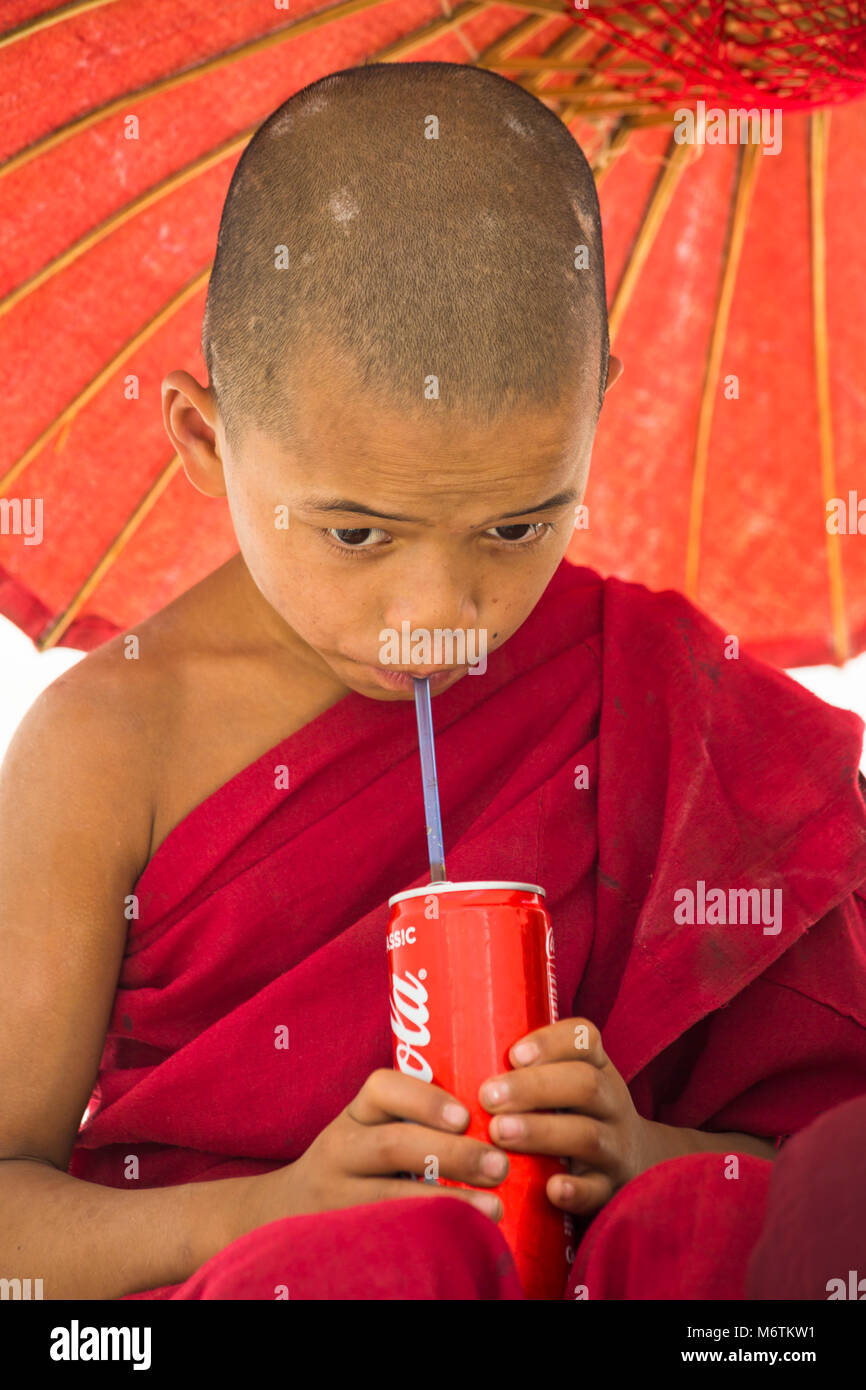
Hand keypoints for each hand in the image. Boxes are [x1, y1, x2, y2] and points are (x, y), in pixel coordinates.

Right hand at [242, 1069, 510, 1228]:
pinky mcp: (341, 1235)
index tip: (464, 1118)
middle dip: (451, 1154)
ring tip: (493, 1208)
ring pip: (387, 1196)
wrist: (282, 1211)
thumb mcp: (365, 1132)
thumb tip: (493, 1125)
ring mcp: (336, 1197)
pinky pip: (382, 1233)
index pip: (380, 1089)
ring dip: (447, 1200)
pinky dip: (423, 1234)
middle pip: (392, 1145)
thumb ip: (411, 1123)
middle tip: (499, 1165)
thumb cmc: (352, 1165)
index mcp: (353, 1116)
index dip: (425, 1100)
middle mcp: (339, 1150)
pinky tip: (457, 1239)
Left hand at [479, 1017, 652, 1216]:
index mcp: (596, 1067)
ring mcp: (614, 1146)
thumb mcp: (564, 1083)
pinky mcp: (611, 1188)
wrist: (632, 1163)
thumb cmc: (575, 1113)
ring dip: (542, 1132)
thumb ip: (524, 1071)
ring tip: (499, 1133)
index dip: (551, 1042)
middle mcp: (610, 1102)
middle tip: (488, 1096)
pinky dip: (576, 1190)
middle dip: (533, 1088)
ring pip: (587, 1134)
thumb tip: (454, 1057)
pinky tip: (550, 1189)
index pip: (584, 1039)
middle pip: (584, 1084)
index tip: (513, 1054)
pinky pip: (598, 1190)